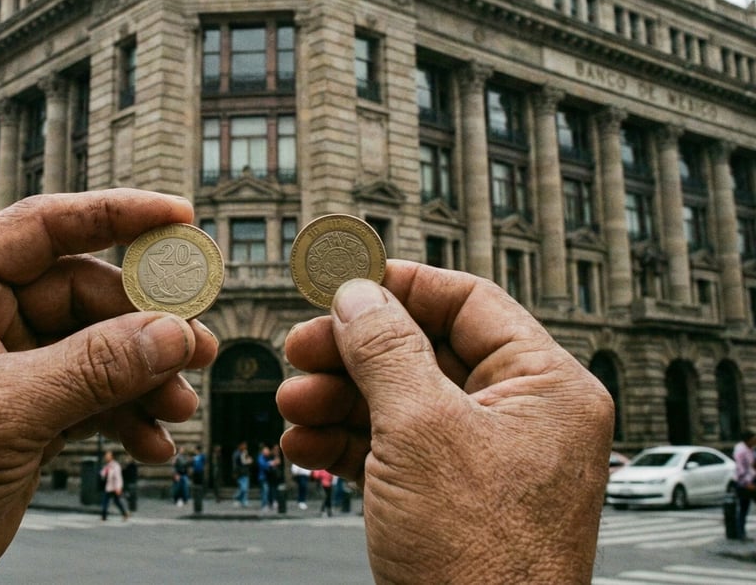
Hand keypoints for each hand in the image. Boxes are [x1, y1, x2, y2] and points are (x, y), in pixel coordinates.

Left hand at [0, 190, 217, 583]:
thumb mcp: (3, 413)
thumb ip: (95, 368)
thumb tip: (172, 333)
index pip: (44, 228)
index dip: (116, 215)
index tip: (177, 217)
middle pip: (86, 292)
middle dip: (145, 323)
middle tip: (196, 346)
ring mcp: (8, 366)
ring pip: (98, 347)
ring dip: (144, 375)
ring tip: (179, 404)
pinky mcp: (28, 413)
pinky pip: (94, 395)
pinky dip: (127, 415)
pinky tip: (153, 441)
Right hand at [278, 264, 612, 582]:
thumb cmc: (477, 557)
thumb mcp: (421, 431)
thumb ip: (385, 349)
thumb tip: (357, 293)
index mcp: (546, 386)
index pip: (470, 302)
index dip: (401, 286)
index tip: (342, 280)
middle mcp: (521, 417)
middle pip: (424, 352)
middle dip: (353, 353)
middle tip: (298, 349)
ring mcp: (484, 461)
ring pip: (401, 402)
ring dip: (338, 400)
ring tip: (291, 405)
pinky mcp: (450, 500)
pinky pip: (395, 450)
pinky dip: (347, 444)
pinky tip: (303, 447)